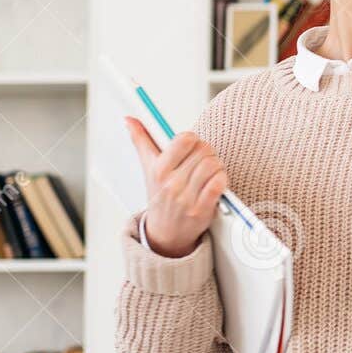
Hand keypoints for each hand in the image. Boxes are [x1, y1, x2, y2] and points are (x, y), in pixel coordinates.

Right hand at [125, 118, 228, 258]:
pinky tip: (216, 182)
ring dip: (216, 165)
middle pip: (203, 150)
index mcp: (159, 169)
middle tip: (202, 159)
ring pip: (213, 165)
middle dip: (206, 152)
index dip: (193, 139)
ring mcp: (187, 198)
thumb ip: (141, 140)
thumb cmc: (160, 196)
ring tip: (210, 171)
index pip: (184, 139)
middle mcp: (172, 184)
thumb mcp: (148, 168)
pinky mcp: (202, 210)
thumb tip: (129, 119)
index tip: (191, 146)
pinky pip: (219, 184)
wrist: (165, 233)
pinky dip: (222, 180)